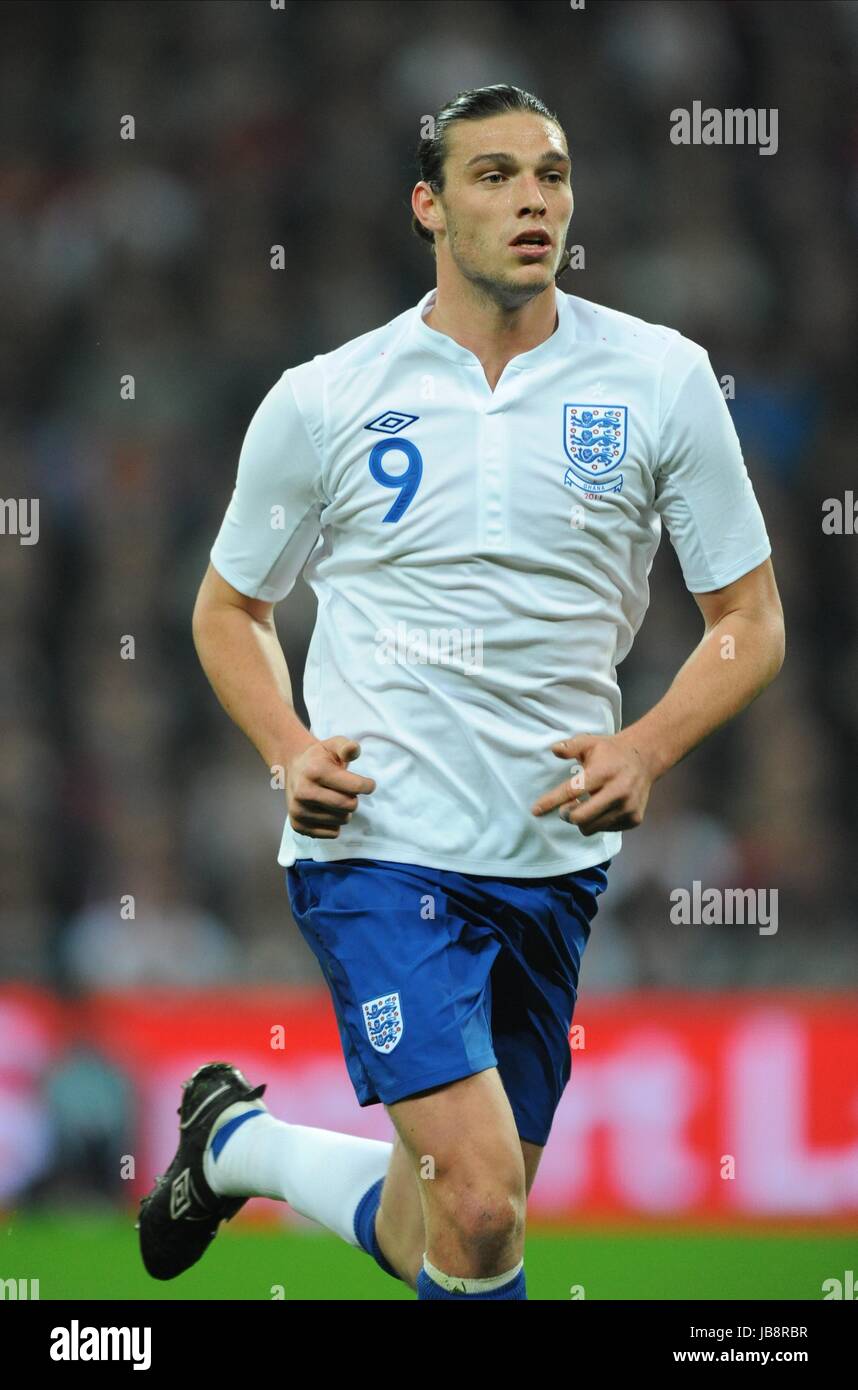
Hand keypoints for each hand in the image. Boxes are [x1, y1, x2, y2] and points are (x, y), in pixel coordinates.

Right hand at [286, 735, 375, 837]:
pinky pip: (332, 833)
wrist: (294, 769)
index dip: (367, 786)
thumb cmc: (320, 758)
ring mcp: (299, 811)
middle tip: (346, 791)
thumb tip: (354, 749)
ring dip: (344, 811)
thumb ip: (347, 747)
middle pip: (349, 806)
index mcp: (315, 771)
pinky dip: (334, 823)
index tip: (367, 784)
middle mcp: (304, 792)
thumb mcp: (333, 745)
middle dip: (354, 798)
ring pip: (342, 820)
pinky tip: (326, 810)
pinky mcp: (298, 826)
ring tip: (333, 798)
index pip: (356, 787)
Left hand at [531, 732, 652, 835]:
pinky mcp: (634, 819)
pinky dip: (599, 822)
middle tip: (565, 809)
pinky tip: (603, 808)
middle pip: (580, 817)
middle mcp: (618, 791)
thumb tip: (554, 749)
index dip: (551, 802)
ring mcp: (628, 808)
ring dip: (582, 820)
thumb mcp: (590, 742)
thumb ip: (570, 746)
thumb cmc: (611, 751)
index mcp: (603, 772)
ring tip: (585, 806)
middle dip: (566, 815)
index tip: (535, 811)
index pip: (572, 791)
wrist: (645, 759)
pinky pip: (606, 829)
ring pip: (592, 827)